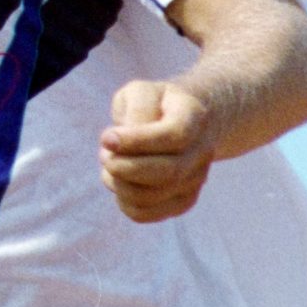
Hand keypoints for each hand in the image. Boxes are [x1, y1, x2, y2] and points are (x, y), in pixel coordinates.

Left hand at [100, 79, 216, 222]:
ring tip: (110, 164)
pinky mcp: (183, 200)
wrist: (184, 122)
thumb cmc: (154, 105)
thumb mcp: (141, 93)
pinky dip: (123, 202)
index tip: (107, 137)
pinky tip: (119, 181)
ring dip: (119, 183)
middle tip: (105, 154)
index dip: (136, 140)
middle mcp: (202, 150)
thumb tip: (120, 144)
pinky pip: (147, 213)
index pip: (174, 135)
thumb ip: (135, 111)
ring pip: (154, 196)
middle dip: (124, 167)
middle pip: (169, 171)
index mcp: (193, 116)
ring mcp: (196, 178)